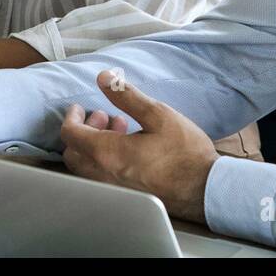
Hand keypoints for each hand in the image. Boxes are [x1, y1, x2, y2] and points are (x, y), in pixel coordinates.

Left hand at [60, 71, 219, 223]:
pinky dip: (103, 160)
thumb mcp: (158, 114)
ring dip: (93, 145)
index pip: (71, 134)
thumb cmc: (185, 152)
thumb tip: (104, 78)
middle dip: (83, 131)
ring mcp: (113, 190)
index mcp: (108, 153)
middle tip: (103, 116)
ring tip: (120, 129)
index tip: (79, 107)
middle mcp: (103, 176)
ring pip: (85, 168)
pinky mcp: (124, 197)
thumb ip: (126, 96)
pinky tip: (127, 149)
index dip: (72, 117)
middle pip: (73, 153)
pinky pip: (99, 178)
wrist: (205, 189)